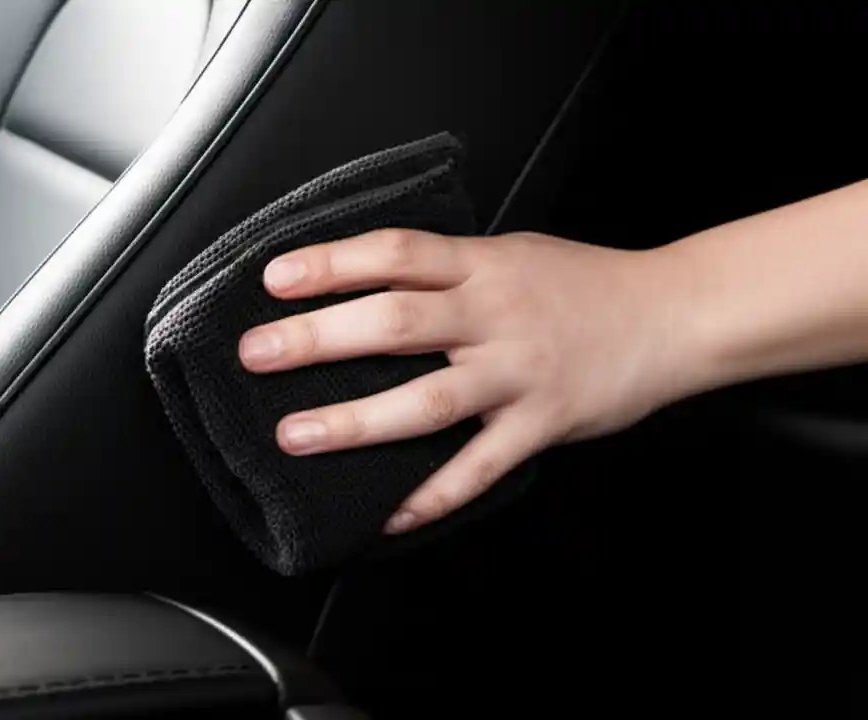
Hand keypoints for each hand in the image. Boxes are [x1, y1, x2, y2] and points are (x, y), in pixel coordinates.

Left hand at [238, 229, 696, 533]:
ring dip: (356, 421)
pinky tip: (388, 516)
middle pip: (395, 323)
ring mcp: (518, 374)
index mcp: (484, 268)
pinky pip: (479, 467)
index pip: (396, 256)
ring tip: (295, 435)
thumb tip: (368, 277)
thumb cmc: (583, 284)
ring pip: (428, 401)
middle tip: (257, 354)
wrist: (673, 315)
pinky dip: (432, 494)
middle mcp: (495, 317)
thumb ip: (447, 269)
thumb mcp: (512, 253)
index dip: (332, 264)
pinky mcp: (541, 424)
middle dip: (318, 339)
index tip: (274, 277)